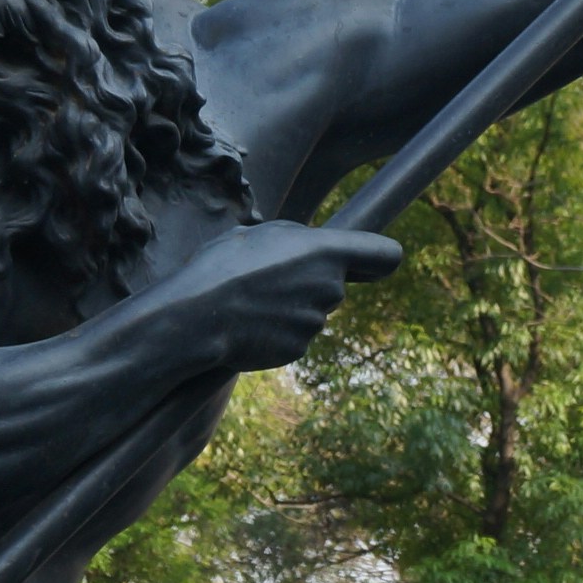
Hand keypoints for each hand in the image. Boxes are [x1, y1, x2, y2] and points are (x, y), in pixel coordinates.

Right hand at [162, 219, 403, 371]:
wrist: (197, 316)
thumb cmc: (224, 265)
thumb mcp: (261, 234)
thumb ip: (299, 240)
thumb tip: (311, 248)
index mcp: (326, 251)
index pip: (385, 256)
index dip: (379, 260)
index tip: (369, 266)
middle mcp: (329, 288)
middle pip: (336, 285)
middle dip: (311, 281)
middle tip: (270, 277)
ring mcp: (315, 322)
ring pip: (312, 311)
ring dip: (291, 306)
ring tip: (252, 299)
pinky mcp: (297, 349)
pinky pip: (294, 335)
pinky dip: (276, 331)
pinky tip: (249, 323)